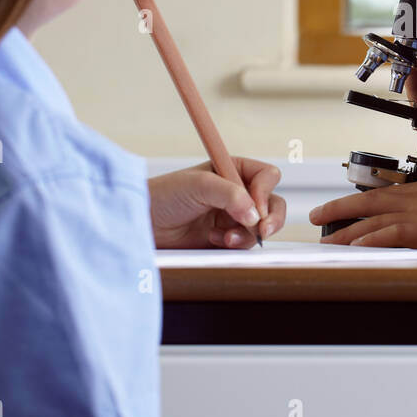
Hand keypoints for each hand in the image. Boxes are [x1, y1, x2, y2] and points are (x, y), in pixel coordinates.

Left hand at [149, 159, 284, 248]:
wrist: (143, 223)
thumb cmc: (164, 195)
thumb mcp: (198, 185)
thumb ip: (230, 195)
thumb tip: (255, 214)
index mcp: (233, 170)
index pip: (266, 177)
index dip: (266, 191)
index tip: (257, 207)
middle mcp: (237, 193)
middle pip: (273, 204)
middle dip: (271, 218)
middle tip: (263, 230)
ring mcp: (232, 217)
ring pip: (261, 227)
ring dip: (246, 234)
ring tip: (224, 237)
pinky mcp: (225, 238)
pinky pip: (245, 244)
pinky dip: (234, 245)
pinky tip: (214, 240)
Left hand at [308, 180, 416, 248]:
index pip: (381, 194)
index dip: (355, 201)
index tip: (337, 206)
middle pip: (368, 202)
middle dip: (339, 210)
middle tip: (314, 217)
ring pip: (373, 221)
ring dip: (347, 233)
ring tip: (327, 242)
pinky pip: (392, 235)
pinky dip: (371, 241)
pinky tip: (356, 248)